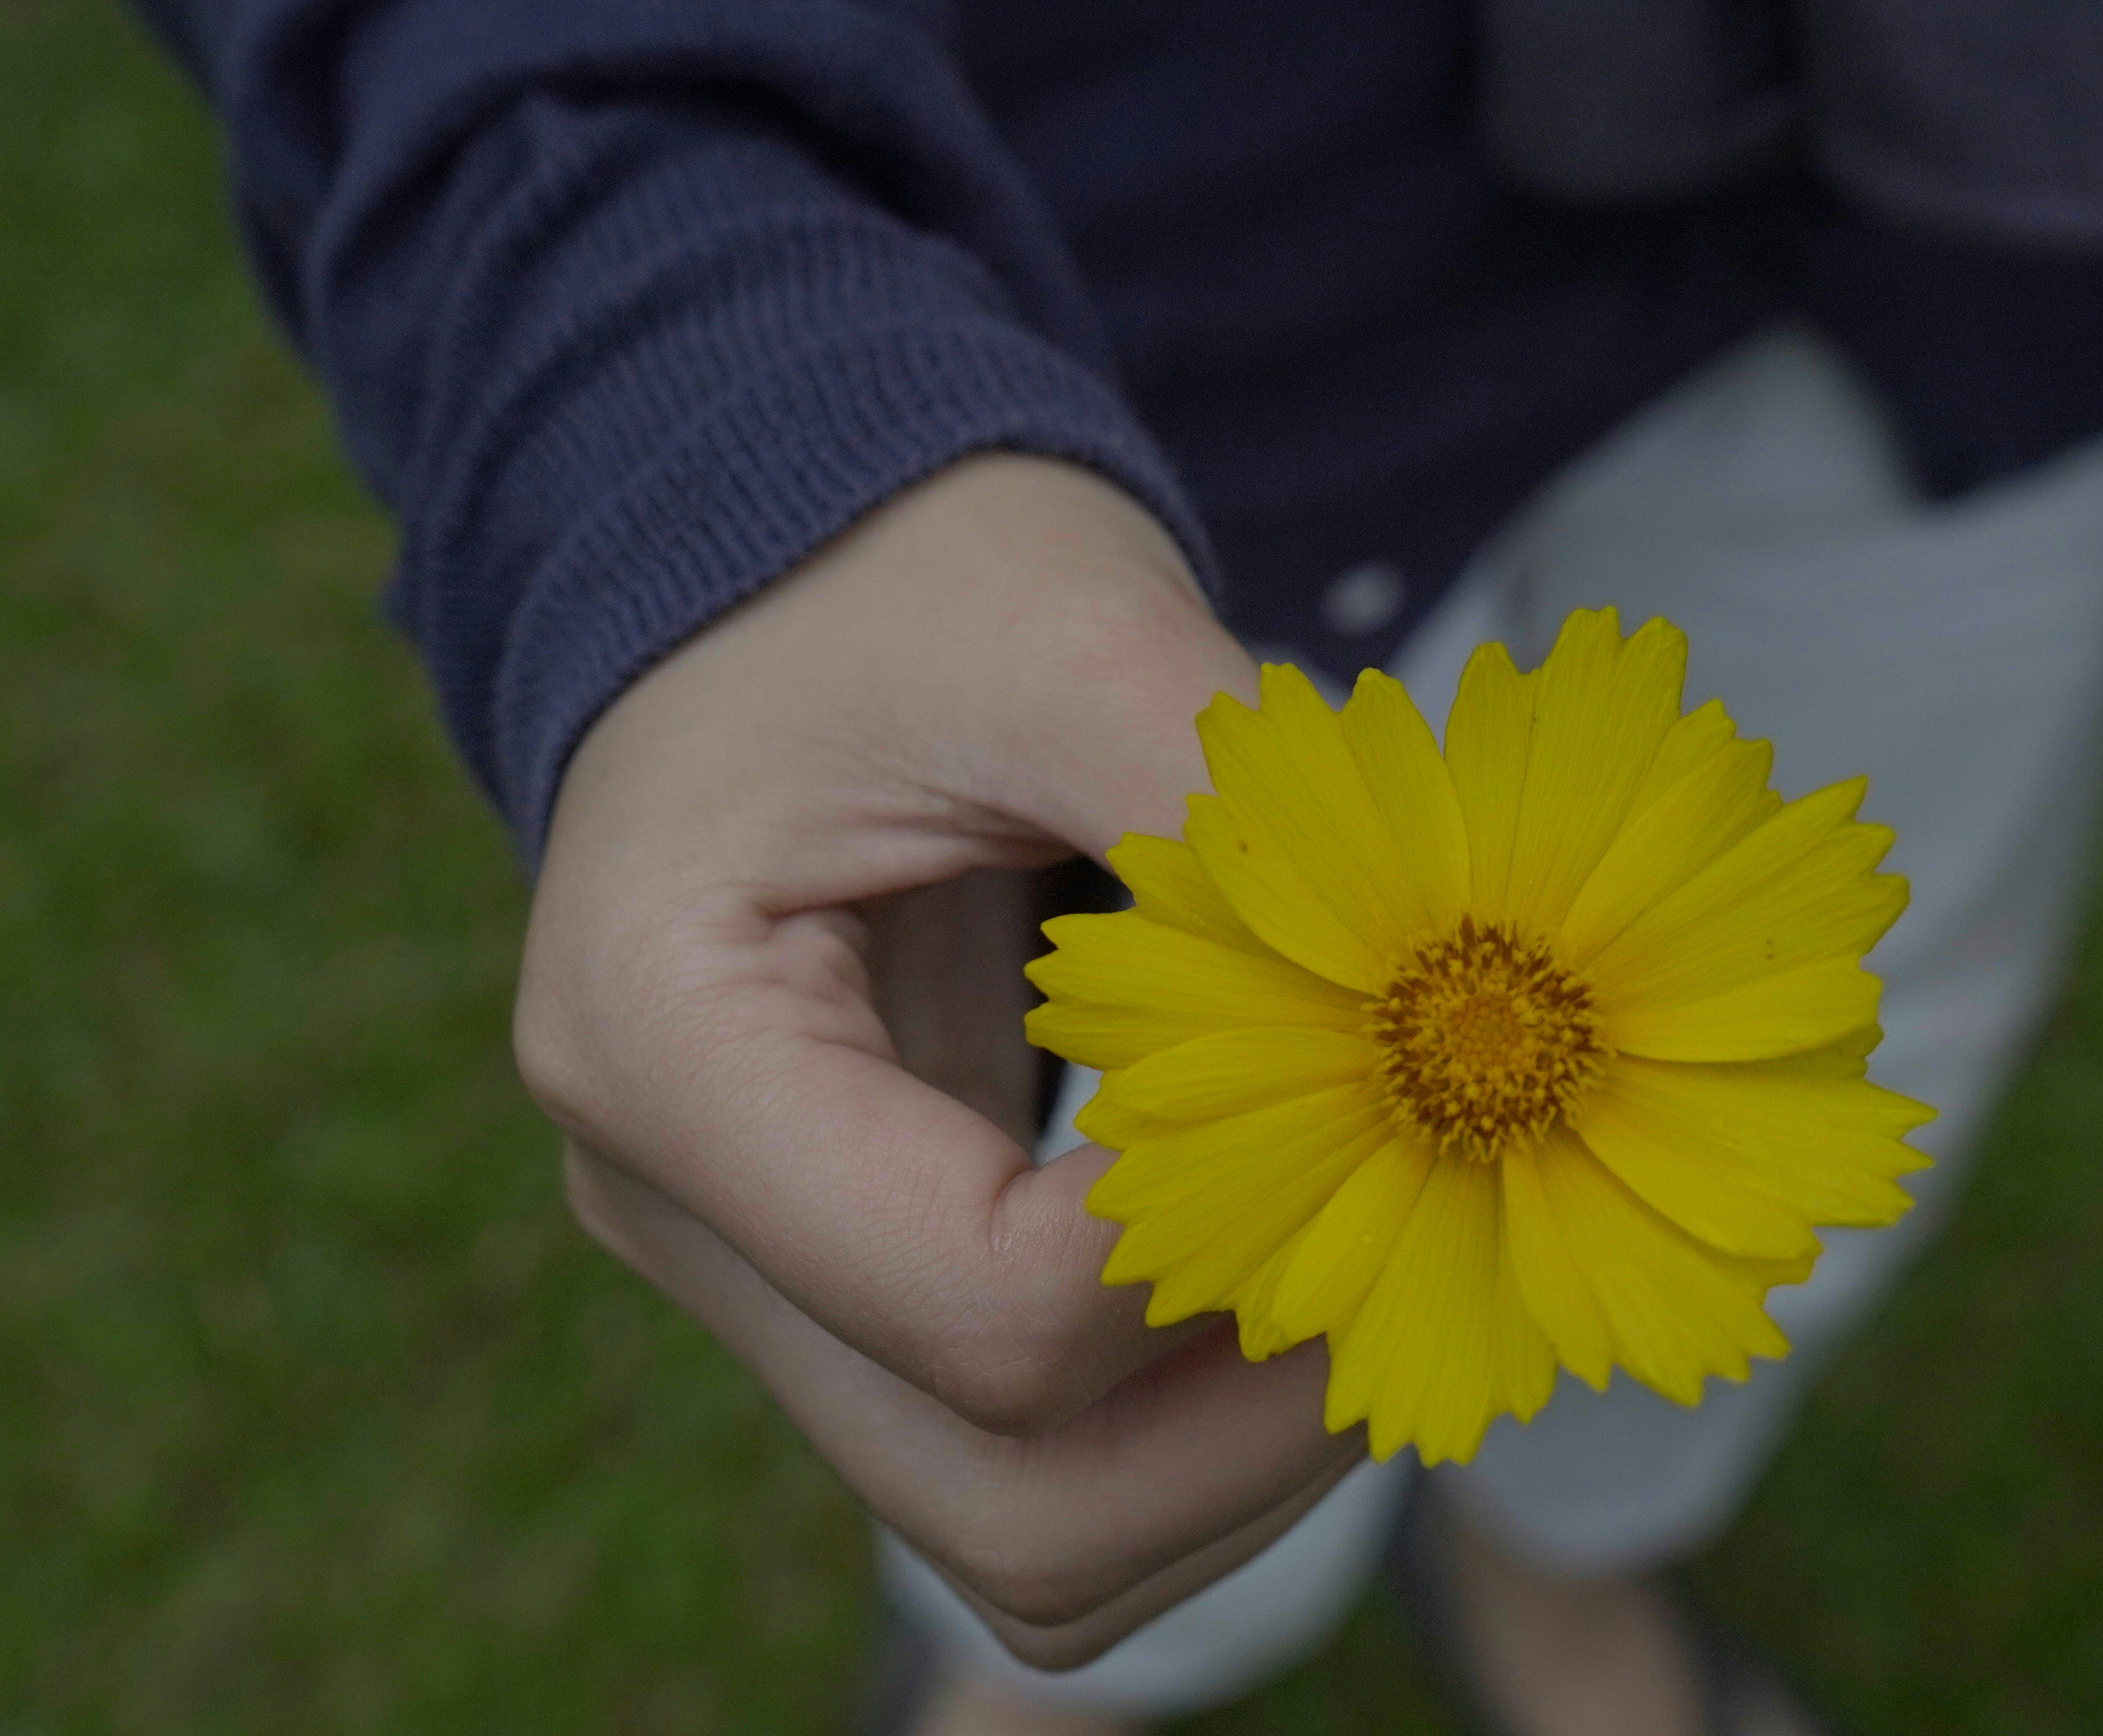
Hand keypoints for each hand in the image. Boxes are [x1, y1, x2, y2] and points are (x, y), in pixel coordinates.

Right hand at [518, 453, 1364, 1667]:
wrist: (800, 566)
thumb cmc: (913, 563)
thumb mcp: (1069, 626)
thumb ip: (1232, 811)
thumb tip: (1439, 1001)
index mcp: (660, 1038)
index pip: (978, 1302)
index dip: (1220, 1245)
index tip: (1381, 1102)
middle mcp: (671, 1206)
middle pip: (1001, 1500)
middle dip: (1259, 1430)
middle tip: (1442, 1257)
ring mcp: (752, 1271)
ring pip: (1024, 1538)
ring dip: (1237, 1469)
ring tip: (1385, 1282)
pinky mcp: (843, 1284)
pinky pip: (1030, 1472)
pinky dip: (1191, 1438)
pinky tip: (1300, 1283)